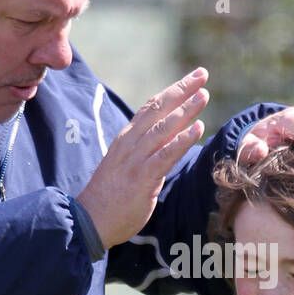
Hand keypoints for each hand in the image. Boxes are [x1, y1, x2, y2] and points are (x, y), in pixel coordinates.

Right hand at [77, 69, 210, 248]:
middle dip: (182, 89)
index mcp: (126, 139)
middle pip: (158, 109)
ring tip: (203, 96)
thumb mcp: (126, 167)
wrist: (90, 220)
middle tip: (202, 74)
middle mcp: (130, 143)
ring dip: (185, 110)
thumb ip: (146, 153)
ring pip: (163, 128)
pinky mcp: (142, 177)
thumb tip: (168, 143)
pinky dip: (182, 140)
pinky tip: (198, 128)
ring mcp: (136, 159)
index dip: (173, 91)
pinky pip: (166, 154)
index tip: (192, 78)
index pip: (151, 107)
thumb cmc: (110, 197)